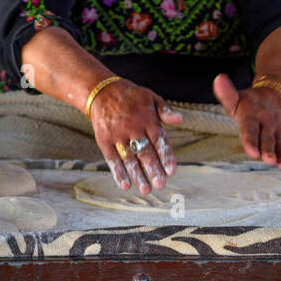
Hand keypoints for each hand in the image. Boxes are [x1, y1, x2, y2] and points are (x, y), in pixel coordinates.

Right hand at [89, 79, 182, 193]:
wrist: (100, 90)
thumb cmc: (131, 97)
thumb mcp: (150, 97)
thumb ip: (165, 111)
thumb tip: (180, 120)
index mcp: (147, 118)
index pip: (159, 140)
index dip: (166, 156)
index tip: (172, 171)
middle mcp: (132, 127)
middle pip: (145, 152)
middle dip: (153, 169)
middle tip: (161, 185)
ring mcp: (117, 134)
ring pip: (129, 158)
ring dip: (137, 175)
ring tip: (146, 190)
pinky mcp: (104, 140)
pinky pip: (112, 158)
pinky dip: (118, 172)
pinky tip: (125, 185)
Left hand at [213, 74, 280, 169]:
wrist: (274, 94)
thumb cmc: (248, 103)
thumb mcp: (235, 99)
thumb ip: (226, 94)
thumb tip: (218, 78)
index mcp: (252, 115)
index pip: (250, 129)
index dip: (251, 141)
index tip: (253, 153)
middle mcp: (267, 121)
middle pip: (267, 138)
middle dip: (268, 149)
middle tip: (268, 160)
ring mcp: (279, 127)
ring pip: (280, 143)